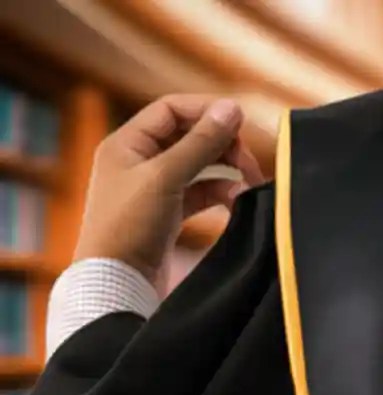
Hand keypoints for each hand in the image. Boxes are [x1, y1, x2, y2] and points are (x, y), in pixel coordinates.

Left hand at [75, 95, 265, 287]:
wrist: (117, 283)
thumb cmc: (130, 227)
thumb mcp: (166, 178)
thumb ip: (201, 142)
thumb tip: (233, 108)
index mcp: (127, 144)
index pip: (172, 109)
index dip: (207, 112)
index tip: (241, 124)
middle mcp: (138, 161)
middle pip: (190, 136)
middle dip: (224, 146)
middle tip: (250, 164)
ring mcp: (154, 189)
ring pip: (200, 165)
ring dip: (227, 171)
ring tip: (251, 186)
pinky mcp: (168, 214)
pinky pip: (201, 192)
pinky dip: (222, 193)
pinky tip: (237, 202)